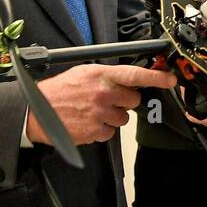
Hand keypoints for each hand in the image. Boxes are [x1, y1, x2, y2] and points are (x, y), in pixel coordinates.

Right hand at [27, 63, 175, 144]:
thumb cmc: (59, 91)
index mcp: (100, 75)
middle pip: (133, 100)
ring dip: (112, 116)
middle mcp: (103, 93)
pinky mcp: (95, 131)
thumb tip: (127, 79)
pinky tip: (88, 122)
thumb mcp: (83, 73)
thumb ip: (107, 75)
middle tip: (107, 100)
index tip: (169, 79)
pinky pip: (110, 133)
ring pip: (123, 118)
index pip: (134, 74)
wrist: (36, 111)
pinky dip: (102, 129)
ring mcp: (100, 114)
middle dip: (124, 101)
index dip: (156, 77)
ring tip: (93, 111)